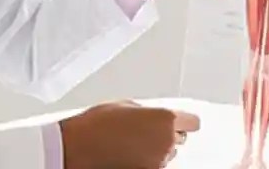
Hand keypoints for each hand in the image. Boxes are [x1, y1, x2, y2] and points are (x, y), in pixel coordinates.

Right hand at [60, 100, 199, 168]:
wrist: (77, 148)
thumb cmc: (96, 126)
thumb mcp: (125, 106)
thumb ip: (147, 112)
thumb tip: (152, 117)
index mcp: (164, 119)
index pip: (192, 122)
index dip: (184, 122)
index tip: (181, 124)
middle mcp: (167, 142)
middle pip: (179, 139)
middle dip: (166, 137)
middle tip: (145, 134)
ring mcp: (158, 162)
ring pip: (166, 156)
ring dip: (155, 152)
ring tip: (130, 146)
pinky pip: (154, 167)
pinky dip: (145, 163)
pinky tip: (128, 157)